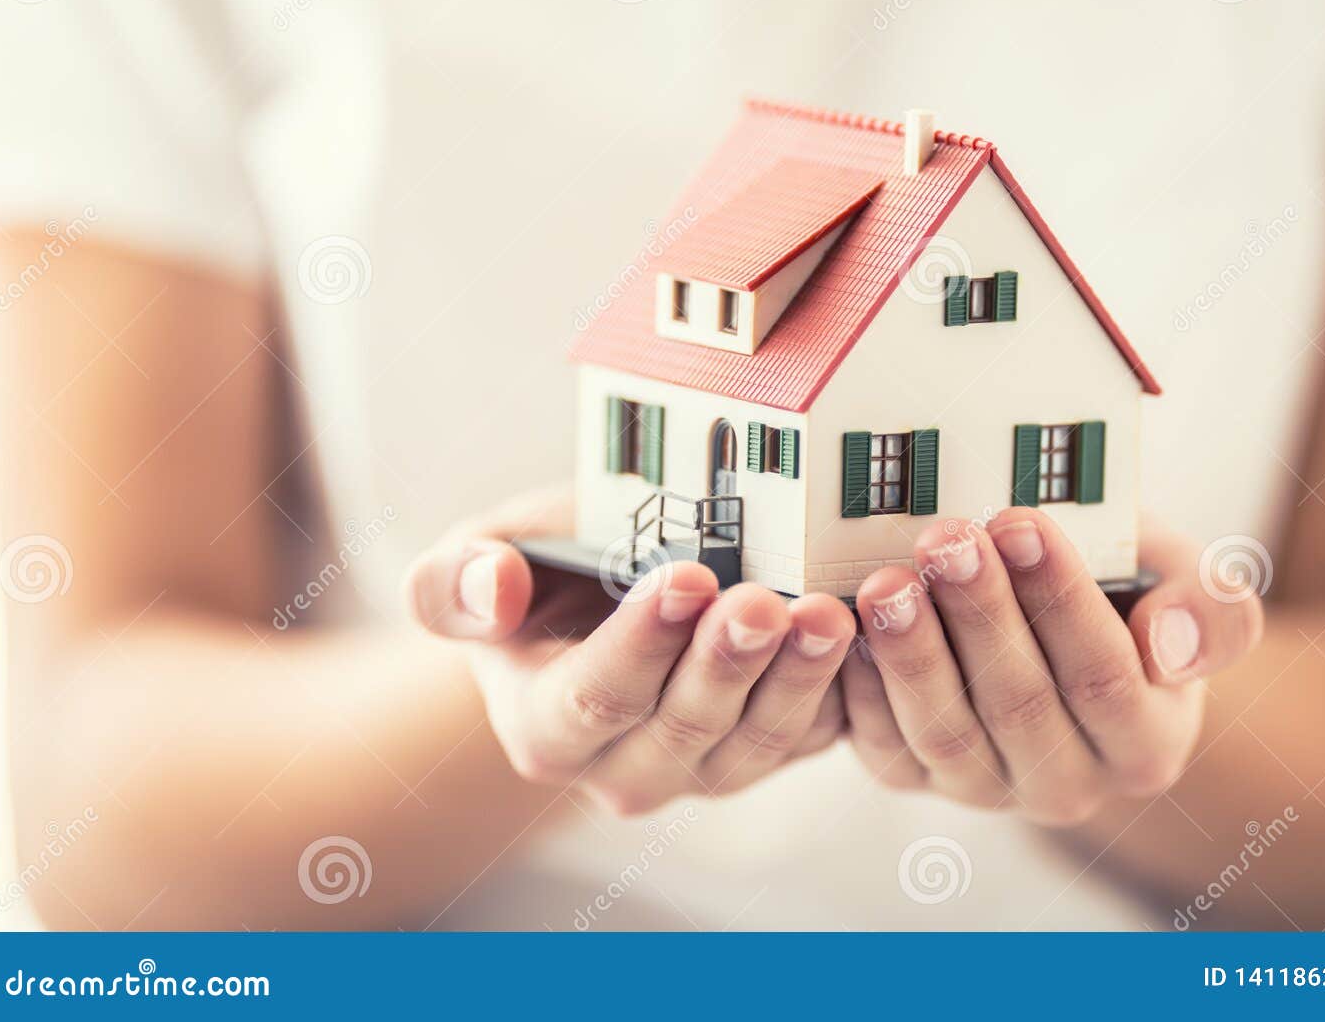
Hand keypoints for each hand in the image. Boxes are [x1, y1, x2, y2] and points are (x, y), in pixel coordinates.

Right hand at [403, 487, 854, 814]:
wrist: (600, 595)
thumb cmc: (539, 571)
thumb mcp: (475, 556)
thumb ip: (455, 581)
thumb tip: (491, 590)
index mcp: (546, 730)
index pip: (594, 699)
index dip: (642, 643)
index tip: (685, 578)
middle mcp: (625, 768)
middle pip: (685, 726)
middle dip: (729, 663)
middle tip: (767, 601)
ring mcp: (707, 766)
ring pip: (758, 740)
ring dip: (799, 678)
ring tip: (829, 614)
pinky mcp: (773, 749)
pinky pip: (815, 735)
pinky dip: (843, 688)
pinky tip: (869, 633)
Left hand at [839, 509, 1262, 824]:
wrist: (1065, 636)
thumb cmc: (1128, 597)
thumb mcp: (1187, 589)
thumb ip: (1212, 611)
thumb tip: (1170, 645)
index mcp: (1145, 744)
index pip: (1104, 676)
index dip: (1060, 599)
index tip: (1021, 521)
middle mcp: (1069, 785)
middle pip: (1019, 704)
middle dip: (979, 614)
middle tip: (946, 537)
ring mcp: (986, 789)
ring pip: (946, 731)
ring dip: (912, 653)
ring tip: (886, 582)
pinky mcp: (916, 778)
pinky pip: (884, 745)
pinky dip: (861, 687)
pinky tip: (845, 628)